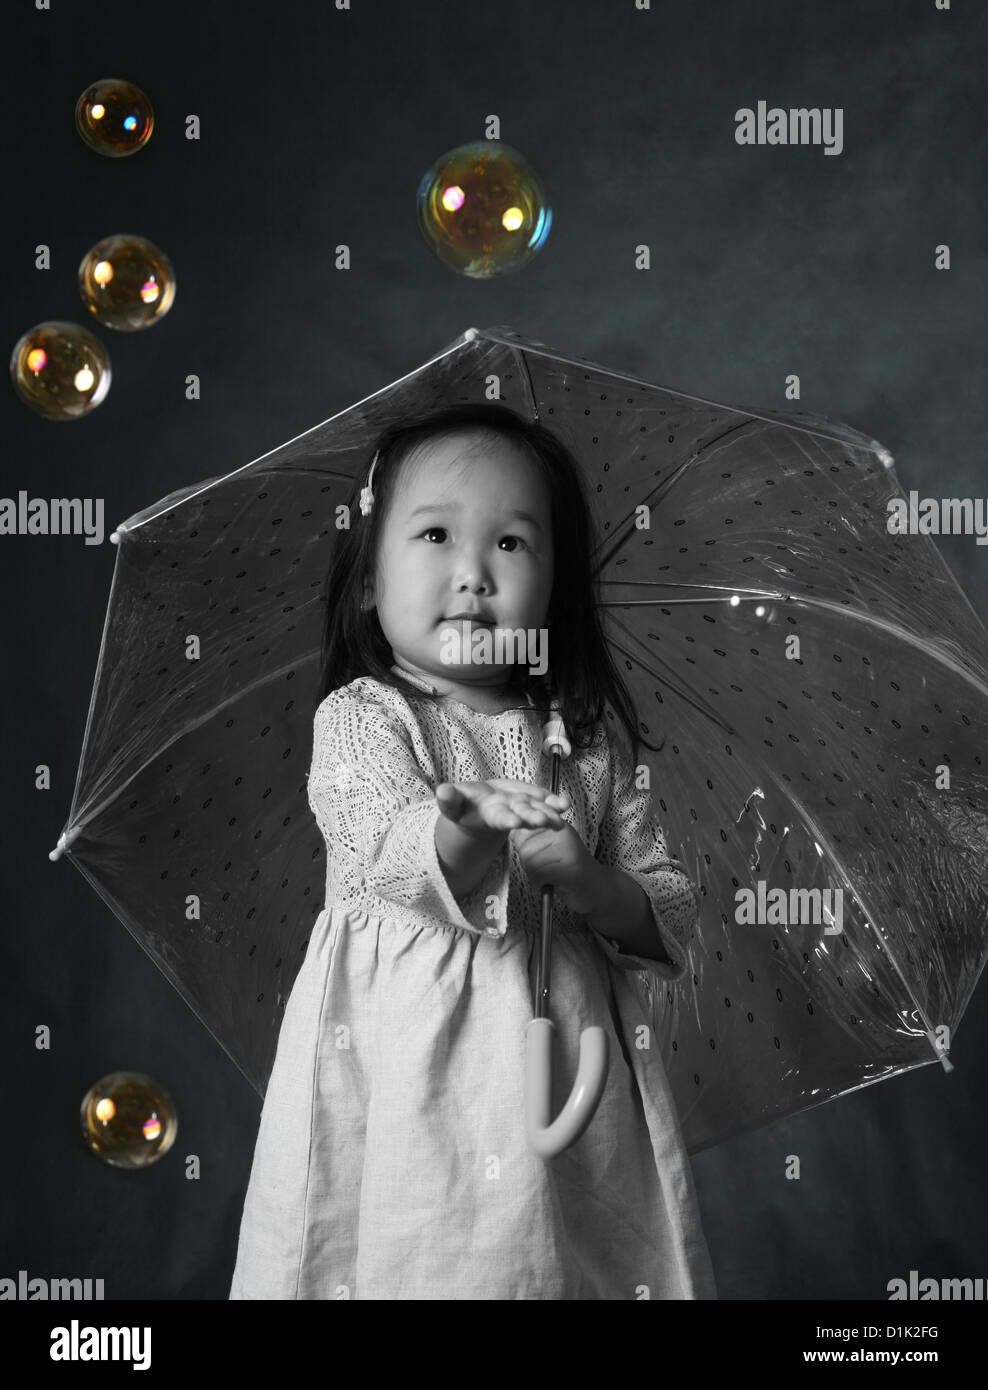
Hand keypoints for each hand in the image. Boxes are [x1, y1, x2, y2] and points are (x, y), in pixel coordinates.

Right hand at [435, 779, 570, 837]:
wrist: (479, 805)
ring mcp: (522, 807)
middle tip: (547, 821)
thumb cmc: (464, 805)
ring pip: (537, 809)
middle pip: (523, 816)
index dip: (507, 820)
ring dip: (550, 811)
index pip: (499, 818)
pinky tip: (564, 803)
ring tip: (562, 810)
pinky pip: (544, 800)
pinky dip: (554, 802)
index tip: (514, 822)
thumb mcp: (453, 803)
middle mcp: (509, 814)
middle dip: (534, 818)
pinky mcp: (530, 798)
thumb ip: (449, 799)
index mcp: (490, 815)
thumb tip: (442, 791)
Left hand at [511, 823, 609, 915]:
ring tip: (550, 876)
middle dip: (529, 864)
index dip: (524, 848)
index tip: (539, 856)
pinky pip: (539, 874)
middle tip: (546, 870)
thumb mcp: (550, 848)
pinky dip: (540, 884)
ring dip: (534, 875)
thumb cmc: (568, 870)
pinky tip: (552, 884)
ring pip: (530, 861)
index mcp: (556, 822)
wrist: (597, 888)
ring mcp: (568, 847)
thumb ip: (532, 838)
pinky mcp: (570, 865)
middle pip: (524, 847)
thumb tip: (511, 832)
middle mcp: (563, 830)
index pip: (523, 830)